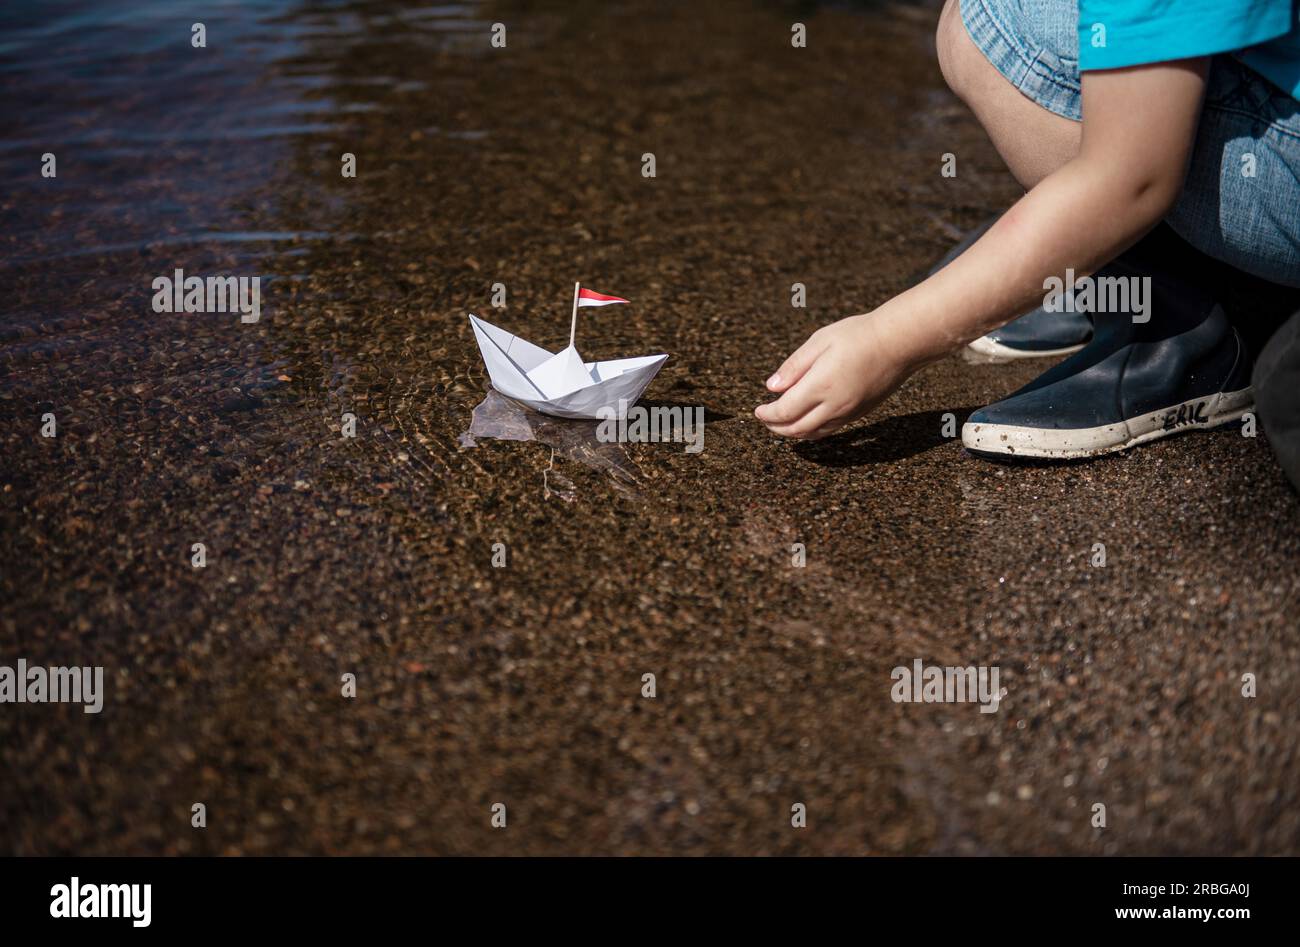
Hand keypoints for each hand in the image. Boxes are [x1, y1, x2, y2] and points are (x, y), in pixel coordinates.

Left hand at [754, 311, 915, 438]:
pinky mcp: (860, 413)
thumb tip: (772, 387)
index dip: (767, 415)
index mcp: (820, 386)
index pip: (784, 411)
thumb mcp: (819, 341)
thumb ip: (794, 366)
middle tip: (765, 420)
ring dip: (794, 433)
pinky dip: (812, 431)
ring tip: (781, 425)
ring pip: (814, 433)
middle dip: (776, 428)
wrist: (899, 343)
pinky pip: (830, 430)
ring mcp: (848, 412)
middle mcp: (834, 405)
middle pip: (796, 429)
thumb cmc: (858, 335)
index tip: (757, 410)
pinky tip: (806, 423)